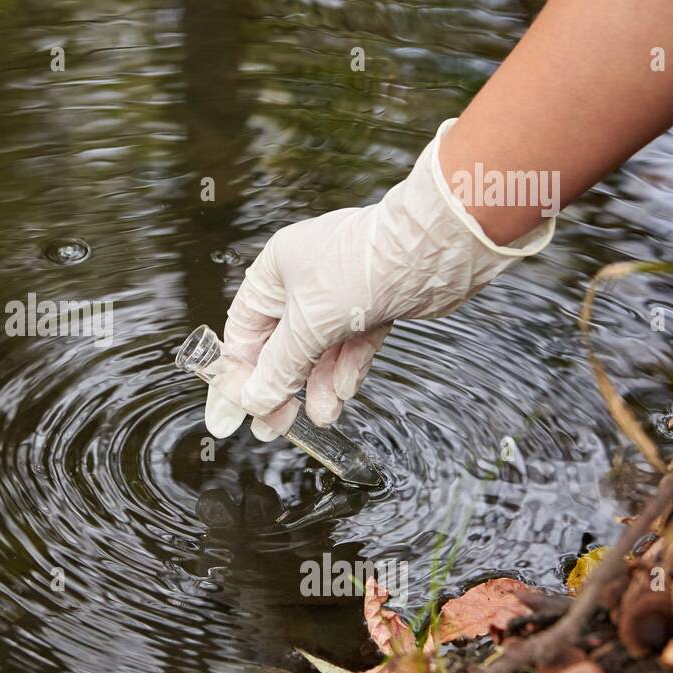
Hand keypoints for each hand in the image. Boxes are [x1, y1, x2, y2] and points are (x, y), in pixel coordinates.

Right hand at [205, 120, 554, 441]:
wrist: (431, 249)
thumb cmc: (360, 266)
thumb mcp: (307, 325)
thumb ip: (279, 367)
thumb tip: (256, 400)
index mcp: (275, 272)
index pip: (244, 330)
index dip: (241, 372)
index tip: (244, 408)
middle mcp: (303, 280)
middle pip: (281, 344)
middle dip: (281, 385)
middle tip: (277, 424)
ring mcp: (339, 293)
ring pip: (318, 349)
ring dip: (318, 384)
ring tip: (321, 418)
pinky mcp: (372, 305)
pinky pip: (350, 344)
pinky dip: (346, 369)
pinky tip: (344, 393)